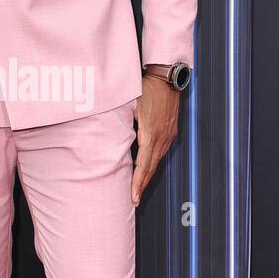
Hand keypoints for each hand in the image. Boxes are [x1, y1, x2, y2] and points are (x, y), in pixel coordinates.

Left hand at [131, 76, 180, 205]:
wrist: (166, 77)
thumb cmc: (145, 88)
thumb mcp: (128, 105)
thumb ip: (120, 123)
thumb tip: (107, 138)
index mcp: (150, 134)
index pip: (143, 166)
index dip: (137, 183)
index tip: (133, 198)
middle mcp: (162, 138)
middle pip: (151, 168)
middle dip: (142, 185)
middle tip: (134, 200)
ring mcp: (168, 135)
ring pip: (157, 161)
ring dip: (148, 175)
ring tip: (138, 188)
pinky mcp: (171, 131)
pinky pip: (161, 152)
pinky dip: (153, 163)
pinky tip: (147, 168)